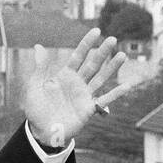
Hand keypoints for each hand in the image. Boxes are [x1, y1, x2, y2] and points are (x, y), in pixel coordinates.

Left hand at [22, 27, 139, 146]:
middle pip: (93, 64)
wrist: (41, 131)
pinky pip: (104, 100)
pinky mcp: (89, 109)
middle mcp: (78, 83)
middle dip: (102, 52)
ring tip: (122, 55)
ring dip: (112, 68)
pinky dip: (116, 93)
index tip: (97, 30)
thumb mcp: (34, 86)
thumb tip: (38, 46)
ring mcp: (85, 95)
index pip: (78, 56)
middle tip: (113, 39)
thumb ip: (40, 68)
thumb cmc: (37, 108)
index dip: (87, 44)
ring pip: (101, 78)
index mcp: (65, 75)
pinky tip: (127, 85)